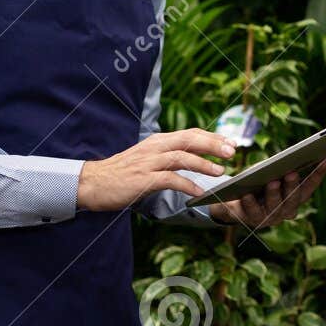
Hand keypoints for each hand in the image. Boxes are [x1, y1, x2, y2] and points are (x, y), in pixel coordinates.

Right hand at [77, 129, 235, 211]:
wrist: (92, 183)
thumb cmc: (122, 174)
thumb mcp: (146, 159)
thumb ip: (167, 156)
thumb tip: (193, 159)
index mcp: (157, 141)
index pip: (190, 133)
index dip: (212, 136)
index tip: (231, 142)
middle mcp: (154, 147)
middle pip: (189, 139)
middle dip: (213, 144)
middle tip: (232, 151)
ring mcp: (148, 163)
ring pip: (181, 157)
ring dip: (203, 163)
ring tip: (220, 171)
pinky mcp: (142, 179)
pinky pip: (169, 179)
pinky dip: (186, 184)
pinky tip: (198, 192)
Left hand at [206, 158, 325, 228]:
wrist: (238, 202)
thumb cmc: (260, 183)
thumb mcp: (271, 173)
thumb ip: (282, 168)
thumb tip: (292, 155)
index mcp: (296, 198)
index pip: (310, 186)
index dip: (319, 173)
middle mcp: (287, 210)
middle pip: (293, 199)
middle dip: (293, 185)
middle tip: (292, 173)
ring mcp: (272, 217)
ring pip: (275, 207)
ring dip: (274, 194)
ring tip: (272, 182)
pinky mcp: (255, 220)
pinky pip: (254, 212)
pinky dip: (250, 203)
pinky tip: (247, 194)